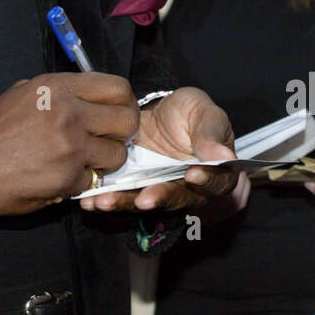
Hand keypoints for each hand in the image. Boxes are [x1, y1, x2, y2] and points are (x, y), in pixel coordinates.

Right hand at [0, 72, 138, 217]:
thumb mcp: (21, 94)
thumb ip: (58, 93)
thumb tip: (87, 97)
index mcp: (57, 86)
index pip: (117, 87)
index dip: (123, 102)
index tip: (116, 113)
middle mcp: (68, 111)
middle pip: (127, 119)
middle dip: (122, 133)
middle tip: (107, 140)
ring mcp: (70, 146)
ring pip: (117, 155)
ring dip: (104, 162)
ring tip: (81, 162)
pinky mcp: (66, 178)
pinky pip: (92, 180)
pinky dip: (80, 182)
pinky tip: (58, 178)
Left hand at [80, 87, 236, 213]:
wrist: (157, 110)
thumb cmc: (189, 112)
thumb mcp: (204, 113)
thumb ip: (211, 133)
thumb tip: (225, 155)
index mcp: (214, 172)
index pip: (216, 182)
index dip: (206, 180)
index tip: (193, 174)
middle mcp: (187, 189)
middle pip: (177, 199)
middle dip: (158, 199)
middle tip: (144, 199)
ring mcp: (158, 189)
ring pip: (144, 202)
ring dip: (124, 204)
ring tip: (105, 202)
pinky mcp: (133, 187)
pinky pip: (121, 197)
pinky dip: (105, 200)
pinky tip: (89, 201)